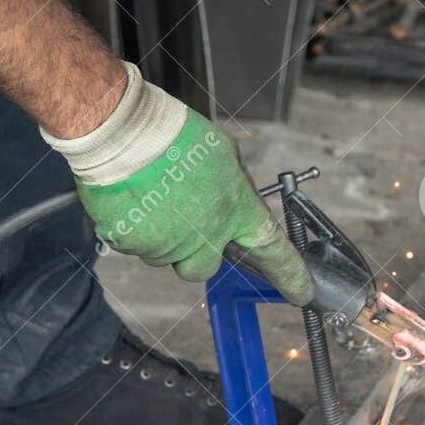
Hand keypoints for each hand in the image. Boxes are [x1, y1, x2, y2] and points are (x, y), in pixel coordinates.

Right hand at [43, 64, 313, 303]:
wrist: (123, 133)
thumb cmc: (172, 135)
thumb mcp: (222, 153)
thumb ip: (233, 186)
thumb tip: (233, 200)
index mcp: (235, 210)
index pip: (273, 250)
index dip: (290, 274)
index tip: (301, 291)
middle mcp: (205, 236)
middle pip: (203, 268)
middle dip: (193, 253)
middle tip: (181, 221)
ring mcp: (168, 246)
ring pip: (165, 256)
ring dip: (160, 236)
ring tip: (152, 196)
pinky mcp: (134, 246)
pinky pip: (134, 246)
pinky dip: (133, 229)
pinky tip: (133, 199)